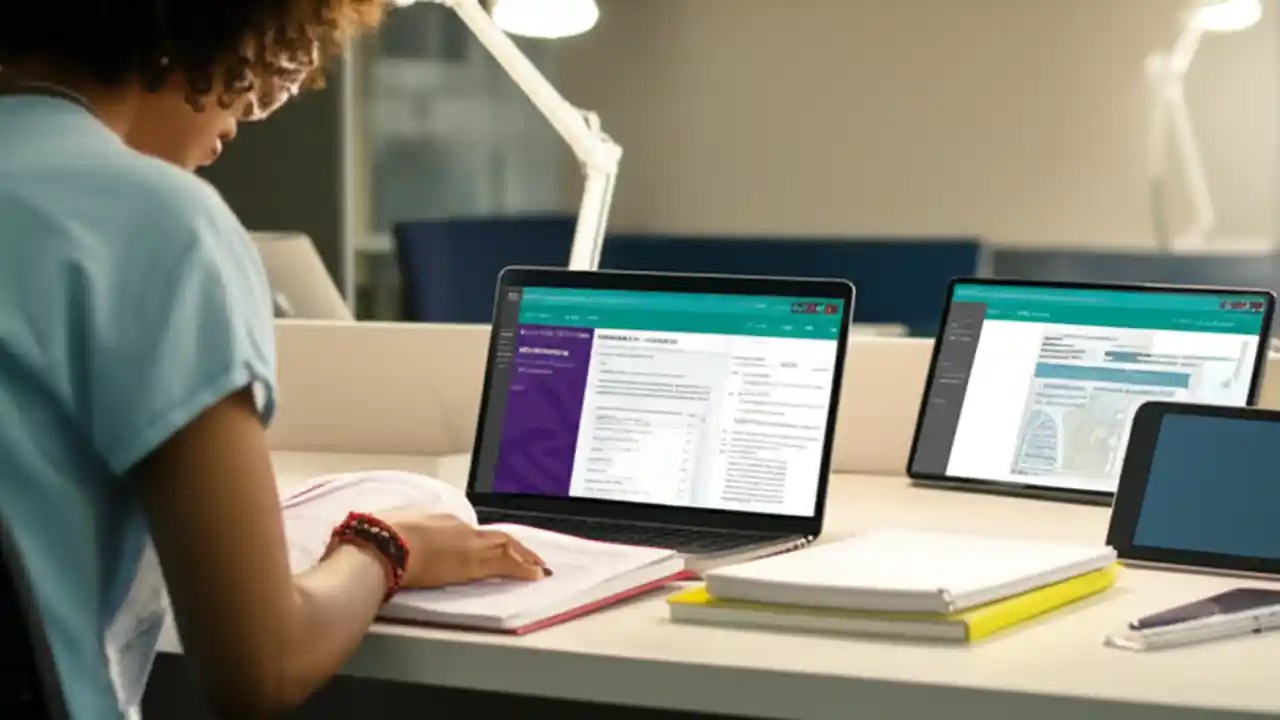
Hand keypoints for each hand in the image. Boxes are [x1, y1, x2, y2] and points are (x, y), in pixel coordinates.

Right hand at [375, 508, 547, 588]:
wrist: (383, 543)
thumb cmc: (379, 537)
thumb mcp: (391, 528)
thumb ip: (399, 535)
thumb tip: (392, 541)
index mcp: (439, 519)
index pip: (466, 531)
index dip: (479, 542)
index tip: (484, 550)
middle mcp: (459, 527)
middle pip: (493, 536)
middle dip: (513, 547)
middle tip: (529, 556)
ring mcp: (469, 543)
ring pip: (504, 547)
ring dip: (524, 557)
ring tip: (538, 566)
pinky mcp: (474, 563)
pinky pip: (506, 564)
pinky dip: (523, 568)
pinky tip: (535, 574)